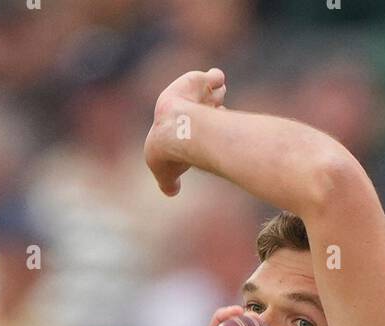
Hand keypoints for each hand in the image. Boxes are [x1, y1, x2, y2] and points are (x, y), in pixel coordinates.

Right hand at [144, 67, 225, 196]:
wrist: (175, 132)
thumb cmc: (167, 152)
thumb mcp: (165, 173)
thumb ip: (169, 182)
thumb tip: (172, 191)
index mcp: (178, 125)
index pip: (196, 123)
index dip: (205, 127)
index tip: (209, 136)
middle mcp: (189, 109)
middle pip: (209, 105)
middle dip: (214, 109)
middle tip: (217, 113)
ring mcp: (195, 94)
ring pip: (215, 91)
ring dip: (218, 94)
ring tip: (219, 96)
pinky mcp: (199, 80)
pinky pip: (215, 76)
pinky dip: (217, 79)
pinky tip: (218, 83)